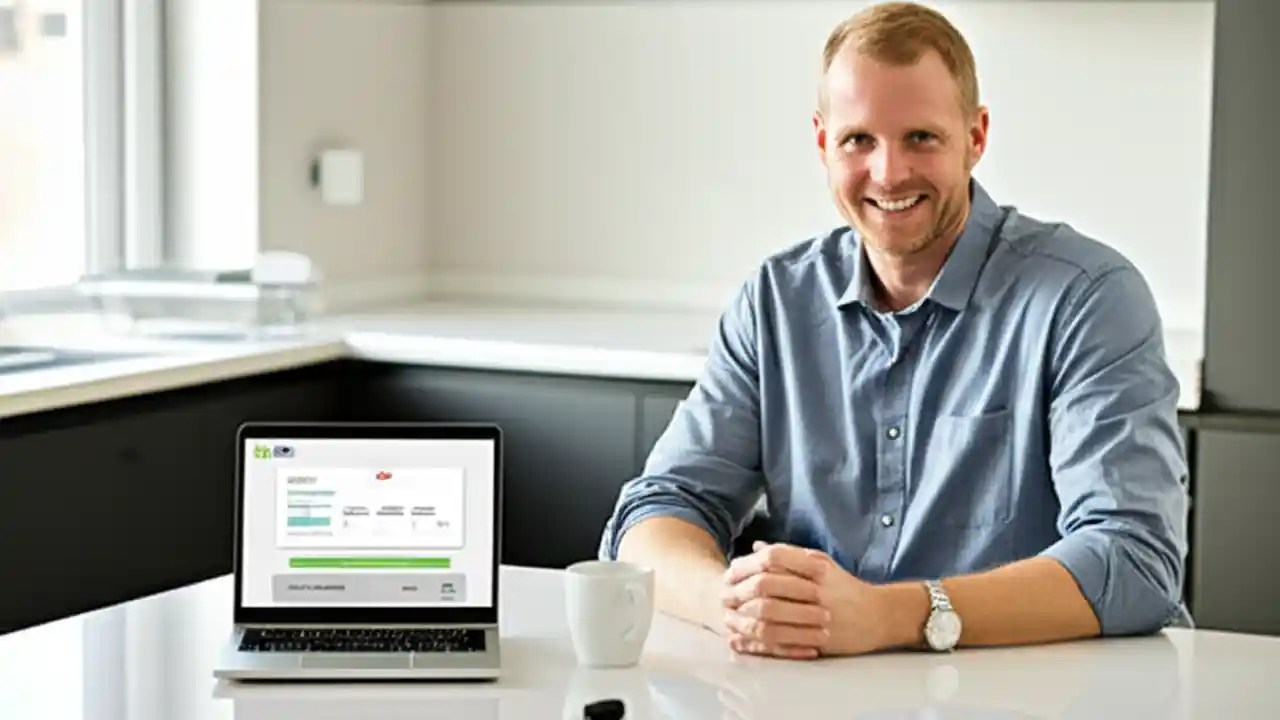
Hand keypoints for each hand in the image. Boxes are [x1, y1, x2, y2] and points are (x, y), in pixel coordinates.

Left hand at [724, 542, 899, 657]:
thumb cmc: (845, 588)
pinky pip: (780, 639)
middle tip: (724, 595)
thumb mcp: (821, 564)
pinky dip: (756, 640)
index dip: (747, 564)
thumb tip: (756, 546)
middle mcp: (816, 588)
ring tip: (729, 615)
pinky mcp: (817, 639)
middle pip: (767, 585)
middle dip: (740, 590)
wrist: (878, 617)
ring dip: (744, 615)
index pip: (773, 558)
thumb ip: (790, 554)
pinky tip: (742, 639)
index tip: (731, 571)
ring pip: (770, 613)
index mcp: (816, 567)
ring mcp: (817, 614)